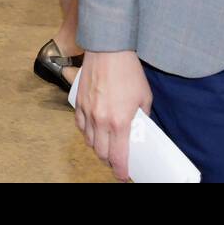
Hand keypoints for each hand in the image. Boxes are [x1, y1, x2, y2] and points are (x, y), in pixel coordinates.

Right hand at [74, 49, 151, 181]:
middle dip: (109, 161)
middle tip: (116, 161)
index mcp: (119, 122)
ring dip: (98, 147)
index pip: (117, 157)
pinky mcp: (79, 103)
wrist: (108, 49)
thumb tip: (140, 128)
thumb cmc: (128, 71)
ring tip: (107, 146)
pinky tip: (94, 131)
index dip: (120, 170)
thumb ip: (142, 116)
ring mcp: (88, 112)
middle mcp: (101, 121)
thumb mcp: (144, 96)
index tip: (123, 175)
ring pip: (90, 141)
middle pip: (101, 153)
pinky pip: (81, 126)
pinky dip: (87, 133)